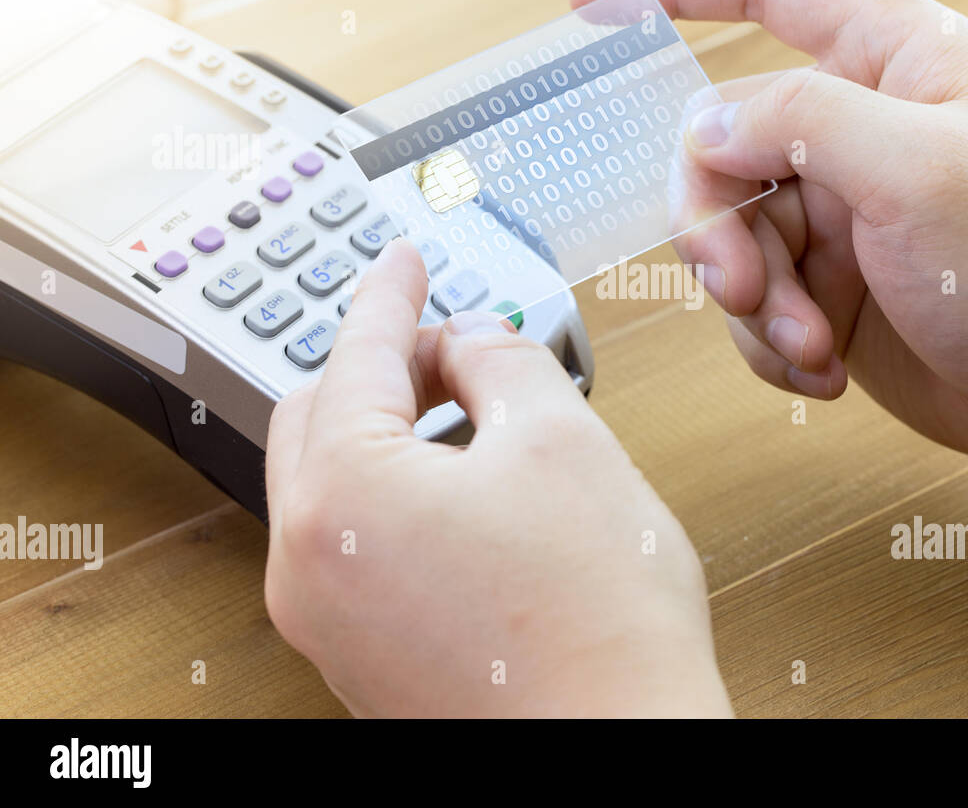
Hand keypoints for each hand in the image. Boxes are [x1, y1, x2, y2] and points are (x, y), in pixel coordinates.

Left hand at [264, 238, 730, 716]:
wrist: (618, 750)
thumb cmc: (600, 619)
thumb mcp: (560, 437)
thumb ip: (501, 354)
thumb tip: (469, 338)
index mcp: (339, 497)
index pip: (355, 354)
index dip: (391, 293)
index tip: (406, 261)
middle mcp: (306, 566)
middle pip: (319, 417)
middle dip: (380, 364)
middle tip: (450, 341)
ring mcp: (326, 621)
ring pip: (334, 483)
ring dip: (392, 431)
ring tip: (473, 414)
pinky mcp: (360, 656)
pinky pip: (354, 543)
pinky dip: (395, 496)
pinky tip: (466, 493)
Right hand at [571, 0, 967, 481]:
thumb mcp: (919, 170)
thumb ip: (801, 121)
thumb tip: (705, 125)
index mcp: (889, 59)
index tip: (589, 0)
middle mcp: (852, 125)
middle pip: (716, 141)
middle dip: (714, 225)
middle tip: (741, 288)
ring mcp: (833, 208)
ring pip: (724, 232)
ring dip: (750, 300)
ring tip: (810, 344)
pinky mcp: (822, 282)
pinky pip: (747, 300)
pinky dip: (769, 341)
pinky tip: (824, 368)